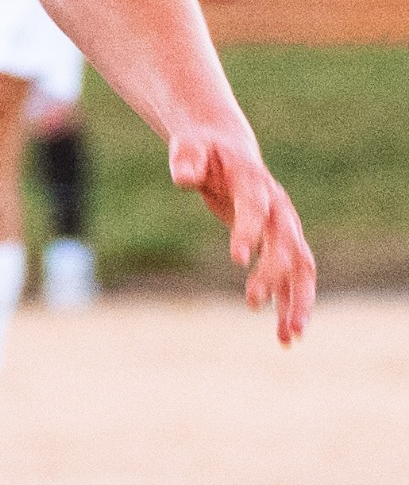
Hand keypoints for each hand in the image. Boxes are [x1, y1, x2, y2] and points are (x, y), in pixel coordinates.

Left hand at [168, 129, 315, 343]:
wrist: (226, 147)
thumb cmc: (202, 150)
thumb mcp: (188, 147)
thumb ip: (186, 161)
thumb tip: (183, 178)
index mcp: (253, 181)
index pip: (254, 207)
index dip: (248, 231)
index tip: (237, 259)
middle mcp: (277, 207)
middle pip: (286, 243)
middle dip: (274, 274)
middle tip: (252, 303)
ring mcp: (284, 227)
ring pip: (301, 267)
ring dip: (297, 302)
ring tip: (288, 337)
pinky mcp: (280, 244)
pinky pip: (293, 279)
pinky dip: (290, 306)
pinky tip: (285, 337)